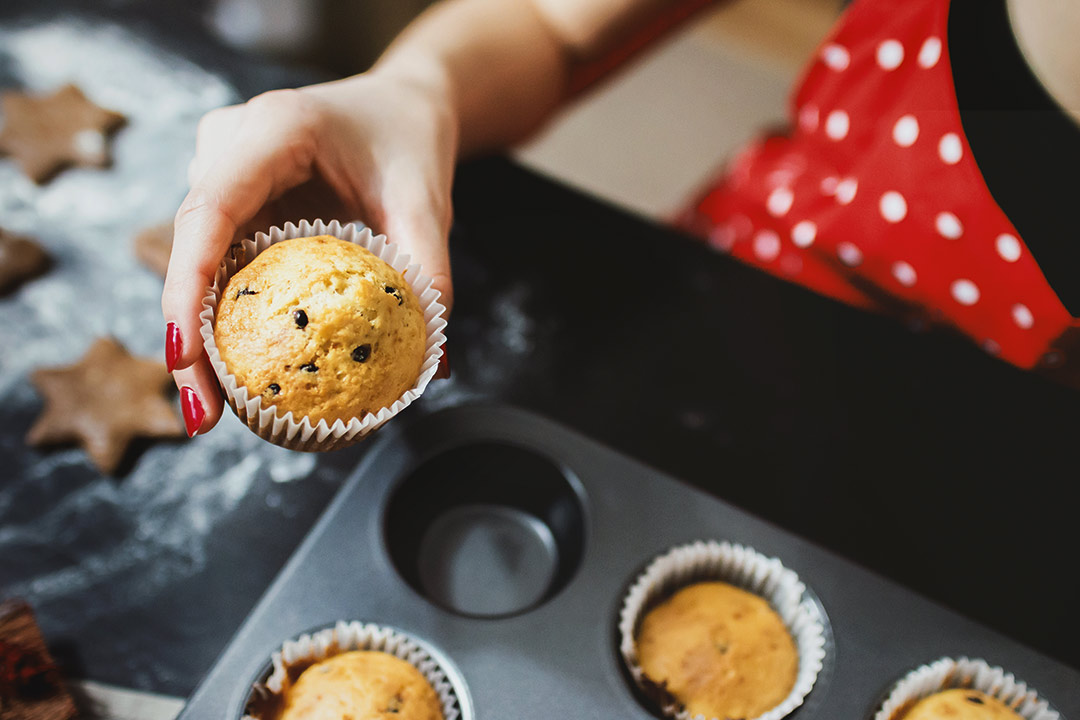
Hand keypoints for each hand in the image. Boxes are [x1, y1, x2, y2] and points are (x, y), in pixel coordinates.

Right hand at [162, 71, 457, 435]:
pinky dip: (224, 319)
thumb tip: (432, 367)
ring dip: (201, 336)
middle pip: (189, 249)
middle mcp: (229, 147)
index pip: (210, 211)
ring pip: (195, 263)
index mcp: (272, 130)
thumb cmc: (409, 141)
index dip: (187, 286)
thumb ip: (429, 271)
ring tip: (212, 411)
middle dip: (186, 338)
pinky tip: (237, 375)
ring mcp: (221, 173)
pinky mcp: (230, 202)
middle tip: (202, 417)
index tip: (185, 356)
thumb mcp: (427, 201)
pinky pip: (218, 265)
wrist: (400, 106)